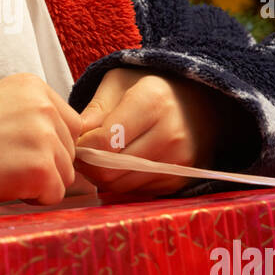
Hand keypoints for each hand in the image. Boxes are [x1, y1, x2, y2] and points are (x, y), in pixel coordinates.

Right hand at [0, 73, 86, 206]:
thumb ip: (33, 115)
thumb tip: (65, 141)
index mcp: (34, 86)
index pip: (69, 123)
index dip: (48, 143)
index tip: (18, 148)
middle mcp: (43, 107)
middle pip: (70, 149)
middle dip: (45, 163)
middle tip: (7, 163)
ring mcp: (43, 137)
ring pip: (65, 174)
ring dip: (39, 181)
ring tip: (4, 173)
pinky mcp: (40, 168)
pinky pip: (54, 194)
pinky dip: (33, 198)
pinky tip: (6, 185)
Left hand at [74, 67, 233, 199]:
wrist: (199, 101)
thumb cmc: (151, 88)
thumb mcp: (118, 83)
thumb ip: (94, 110)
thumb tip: (75, 139)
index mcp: (153, 102)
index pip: (104, 143)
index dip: (81, 146)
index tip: (78, 140)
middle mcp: (170, 134)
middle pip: (110, 170)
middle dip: (88, 165)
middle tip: (84, 153)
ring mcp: (179, 161)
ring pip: (120, 186)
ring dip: (103, 176)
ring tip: (103, 157)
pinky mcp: (180, 180)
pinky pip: (136, 192)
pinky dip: (123, 182)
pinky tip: (124, 164)